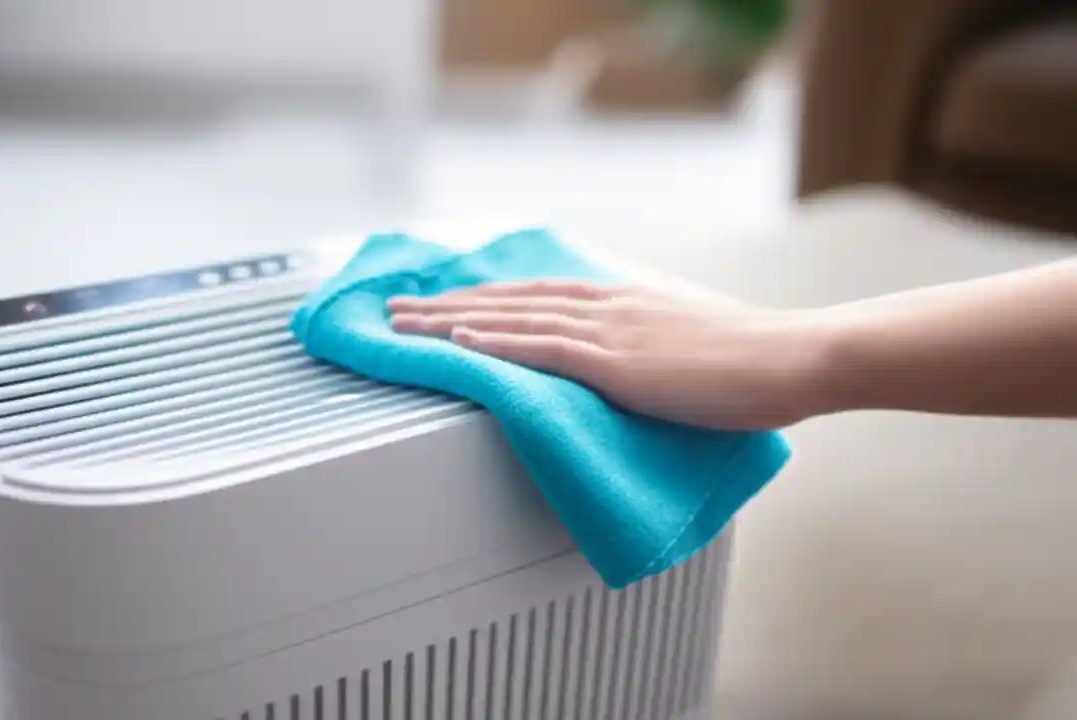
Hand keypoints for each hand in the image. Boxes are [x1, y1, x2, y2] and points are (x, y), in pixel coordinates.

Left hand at [387, 276, 825, 429]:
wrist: (792, 356)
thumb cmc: (751, 358)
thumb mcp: (684, 339)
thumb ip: (644, 343)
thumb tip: (624, 360)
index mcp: (620, 299)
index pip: (534, 292)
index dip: (483, 295)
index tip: (443, 298)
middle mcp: (605, 305)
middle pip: (508, 299)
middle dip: (446, 304)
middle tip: (396, 309)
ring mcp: (610, 331)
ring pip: (513, 319)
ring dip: (451, 320)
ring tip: (404, 325)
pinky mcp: (619, 363)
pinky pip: (543, 349)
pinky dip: (495, 342)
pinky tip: (460, 341)